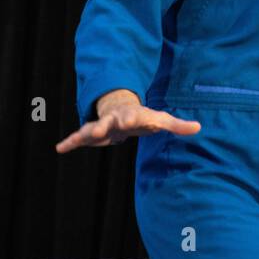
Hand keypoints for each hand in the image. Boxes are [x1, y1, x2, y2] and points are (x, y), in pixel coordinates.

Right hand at [54, 92, 200, 151]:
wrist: (122, 110)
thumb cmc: (144, 117)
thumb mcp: (161, 120)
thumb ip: (178, 125)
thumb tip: (199, 127)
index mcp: (132, 115)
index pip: (134, 116)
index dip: (133, 118)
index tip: (130, 120)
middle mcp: (114, 119)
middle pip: (108, 122)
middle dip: (104, 125)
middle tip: (98, 130)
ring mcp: (101, 125)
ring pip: (90, 129)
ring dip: (84, 134)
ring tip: (73, 140)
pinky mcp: (92, 133)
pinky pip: (78, 137)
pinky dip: (69, 142)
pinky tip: (59, 148)